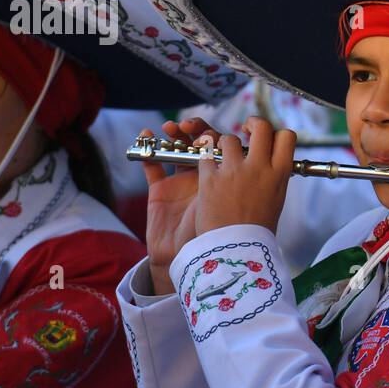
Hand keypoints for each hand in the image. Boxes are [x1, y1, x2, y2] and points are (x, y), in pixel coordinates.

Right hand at [139, 117, 217, 293]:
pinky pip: (151, 165)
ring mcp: (181, 182)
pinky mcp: (159, 190)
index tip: (211, 132)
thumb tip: (243, 154)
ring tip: (170, 128)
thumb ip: (232, 180)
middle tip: (189, 125)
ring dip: (173, 135)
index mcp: (224, 178)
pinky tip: (145, 136)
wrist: (196, 262)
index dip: (216, 135)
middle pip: (199, 143)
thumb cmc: (218, 234)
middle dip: (195, 129)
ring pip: (176, 149)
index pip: (222, 147)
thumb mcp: (228, 202)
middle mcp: (205, 176)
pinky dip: (147, 149)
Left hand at [195, 116, 296, 237]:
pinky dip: (204, 161)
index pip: (287, 137)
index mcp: (279, 175)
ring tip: (221, 158)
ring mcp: (234, 171)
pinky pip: (206, 156)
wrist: (235, 251)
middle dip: (252, 123)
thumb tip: (270, 167)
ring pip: (227, 138)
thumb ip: (272, 180)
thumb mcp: (275, 202)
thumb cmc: (256, 232)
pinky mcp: (210, 178)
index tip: (267, 138)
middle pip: (261, 127)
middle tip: (246, 128)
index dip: (276, 133)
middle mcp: (259, 168)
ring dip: (223, 145)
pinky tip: (206, 170)